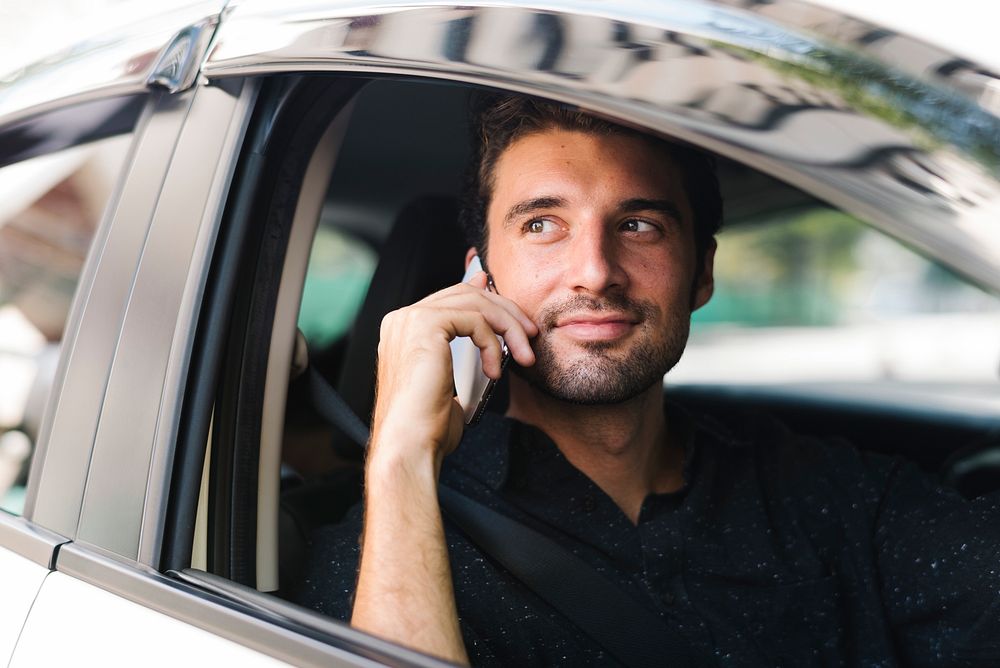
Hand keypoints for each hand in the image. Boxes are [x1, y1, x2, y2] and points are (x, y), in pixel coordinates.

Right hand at [369, 271, 536, 471]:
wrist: (409, 444)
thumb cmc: (428, 425)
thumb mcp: (452, 381)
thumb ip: (464, 351)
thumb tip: (483, 329)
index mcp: (403, 329)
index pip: (451, 298)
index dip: (486, 298)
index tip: (513, 313)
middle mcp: (402, 319)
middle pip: (466, 294)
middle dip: (505, 311)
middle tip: (530, 335)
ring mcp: (411, 319)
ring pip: (475, 302)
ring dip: (508, 327)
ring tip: (524, 355)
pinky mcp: (425, 325)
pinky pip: (475, 319)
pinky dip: (492, 343)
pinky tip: (493, 372)